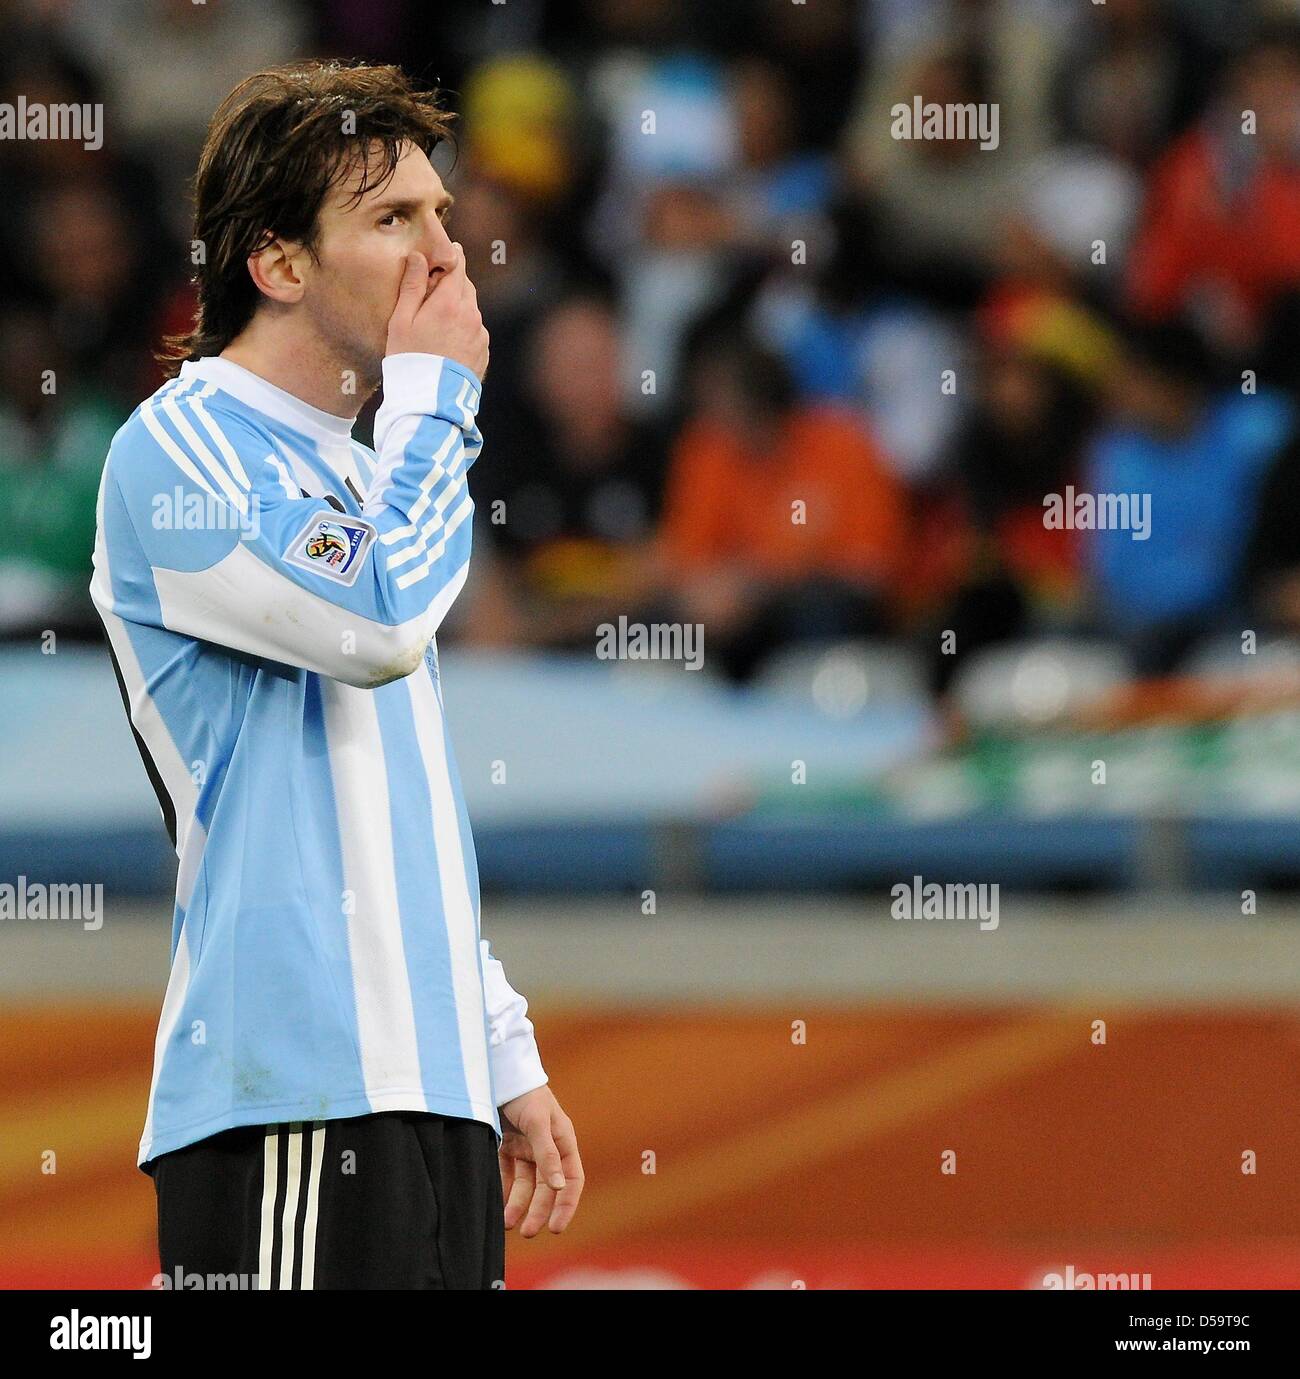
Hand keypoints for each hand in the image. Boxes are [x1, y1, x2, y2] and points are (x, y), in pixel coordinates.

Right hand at [385, 244, 489, 380]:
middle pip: (466, 286)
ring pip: (471, 308)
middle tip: (434, 288)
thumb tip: (418, 257)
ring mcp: (480, 334)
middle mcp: (471, 314)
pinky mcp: (483, 351)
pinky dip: (464, 327)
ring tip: (437, 320)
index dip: (452, 256)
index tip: (446, 252)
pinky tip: (447, 341)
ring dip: (458, 306)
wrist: (431, 400)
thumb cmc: (409, 358)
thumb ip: (412, 286)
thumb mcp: (401, 321)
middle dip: (453, 282)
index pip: (458, 266)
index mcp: (451, 302)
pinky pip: (475, 330)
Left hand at [498, 1085, 583, 1236]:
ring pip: (525, 1184)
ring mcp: (526, 1147)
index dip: (566, 1204)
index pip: (571, 1180)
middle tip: (527, 1232)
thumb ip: (548, 1154)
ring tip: (507, 1224)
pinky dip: (502, 1189)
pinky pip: (506, 1173)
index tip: (556, 1227)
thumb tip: (560, 1187)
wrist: (499, 1073)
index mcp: (563, 1141)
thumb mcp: (539, 1122)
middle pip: (547, 1187)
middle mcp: (547, 1147)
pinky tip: (495, 1204)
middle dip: (538, 1210)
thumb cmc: (526, 1094)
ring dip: (518, 1204)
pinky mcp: (506, 1145)